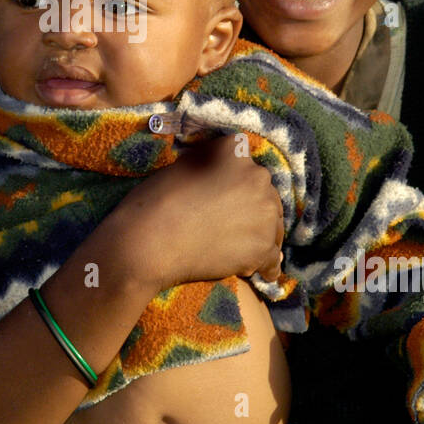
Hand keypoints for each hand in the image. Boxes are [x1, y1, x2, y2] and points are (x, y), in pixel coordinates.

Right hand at [105, 134, 283, 290]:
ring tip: (238, 249)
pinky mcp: (263, 247)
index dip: (237, 181)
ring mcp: (264, 213)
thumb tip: (223, 173)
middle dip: (252, 209)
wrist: (150, 242)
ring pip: (273, 227)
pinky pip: (273, 259)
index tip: (226, 194)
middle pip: (265, 194)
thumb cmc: (156, 201)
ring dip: (260, 236)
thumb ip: (212, 164)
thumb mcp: (184, 165)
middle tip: (230, 225)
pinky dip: (265, 266)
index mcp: (235, 151)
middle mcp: (257, 176)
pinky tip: (258, 272)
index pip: (246, 163)